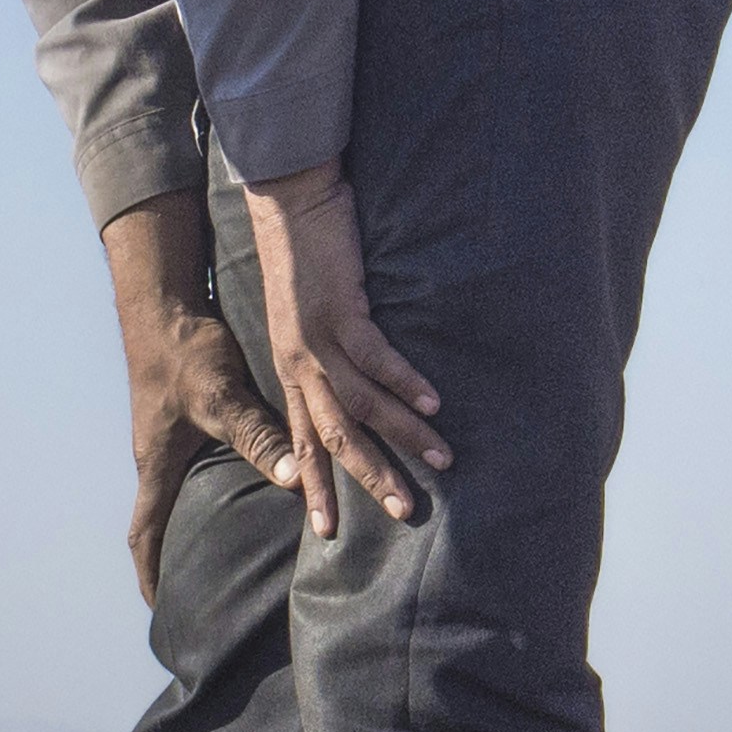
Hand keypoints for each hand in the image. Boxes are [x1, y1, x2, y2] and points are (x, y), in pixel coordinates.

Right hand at [100, 203, 292, 596]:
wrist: (164, 302)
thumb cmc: (183, 351)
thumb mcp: (221, 396)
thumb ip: (258, 436)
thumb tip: (294, 481)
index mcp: (158, 464)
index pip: (145, 534)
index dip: (151, 574)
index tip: (160, 610)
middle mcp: (159, 458)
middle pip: (161, 521)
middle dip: (175, 559)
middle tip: (200, 593)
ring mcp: (169, 438)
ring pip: (179, 494)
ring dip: (194, 523)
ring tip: (224, 555)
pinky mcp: (184, 418)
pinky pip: (194, 467)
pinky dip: (211, 488)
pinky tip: (240, 490)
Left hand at [230, 163, 440, 534]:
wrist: (288, 201)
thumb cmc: (304, 257)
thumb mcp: (305, 318)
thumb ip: (325, 354)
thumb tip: (358, 383)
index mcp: (290, 371)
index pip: (302, 442)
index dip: (315, 486)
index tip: (326, 531)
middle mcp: (299, 364)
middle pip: (335, 437)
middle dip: (370, 480)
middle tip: (405, 514)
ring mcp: (317, 339)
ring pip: (361, 404)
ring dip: (404, 437)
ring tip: (443, 461)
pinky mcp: (339, 309)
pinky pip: (377, 357)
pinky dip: (407, 382)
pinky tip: (434, 404)